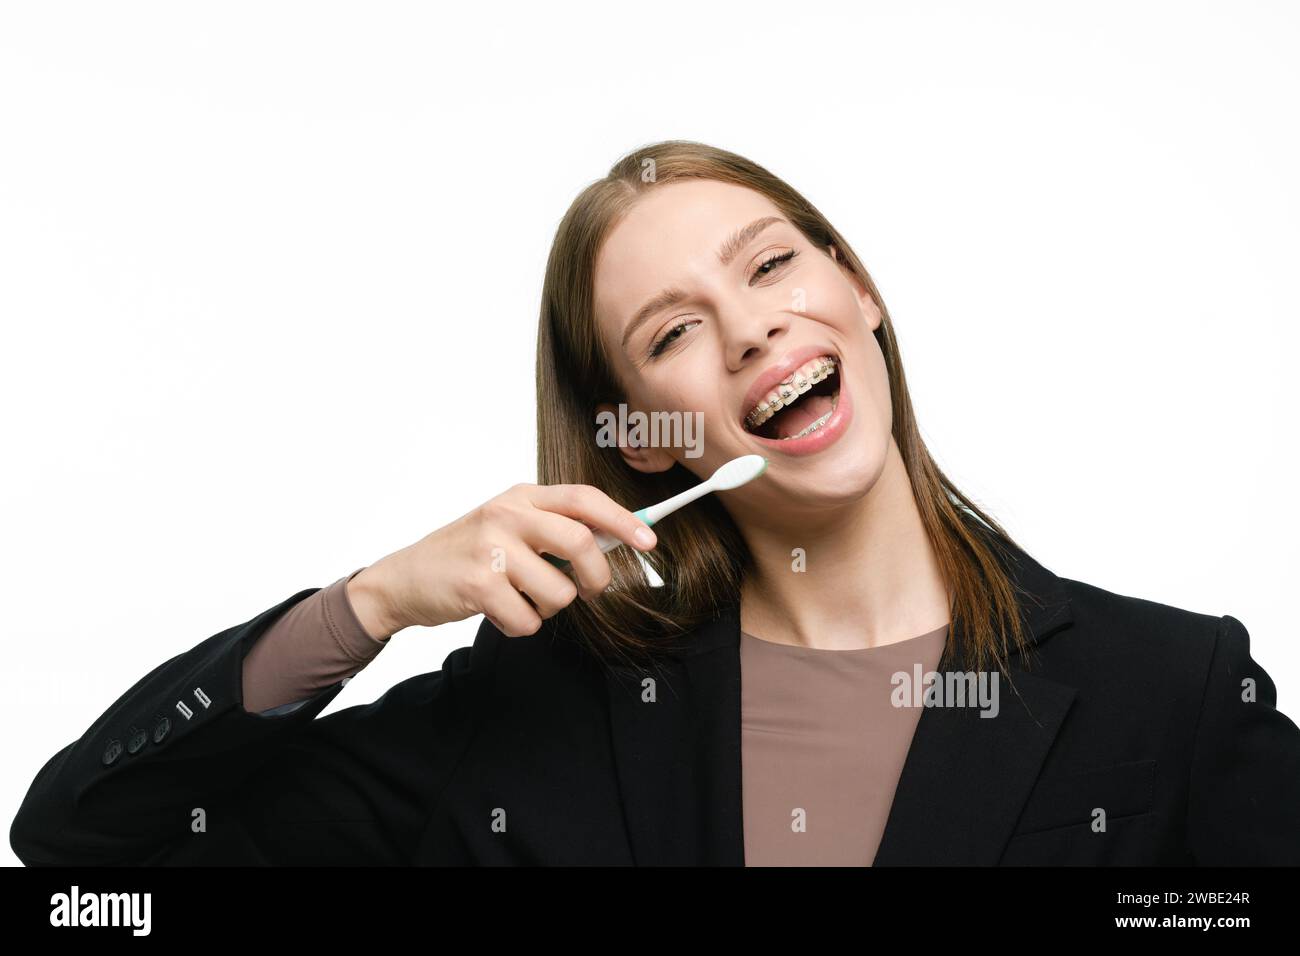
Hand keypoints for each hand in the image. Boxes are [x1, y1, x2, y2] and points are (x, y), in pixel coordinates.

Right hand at [346, 483, 656, 637]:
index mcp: (521, 496)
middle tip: (589, 590)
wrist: (404, 579)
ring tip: (520, 598)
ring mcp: (491, 548)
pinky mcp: (478, 584)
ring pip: (559, 592)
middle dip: (596, 577)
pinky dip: (520, 626)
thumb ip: (553, 527)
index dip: (622, 519)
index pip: (584, 498)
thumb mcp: (508, 526)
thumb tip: (615, 540)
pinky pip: (528, 620)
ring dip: (547, 608)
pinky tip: (498, 611)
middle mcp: (507, 514)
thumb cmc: (465, 554)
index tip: (649, 541)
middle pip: (581, 543)